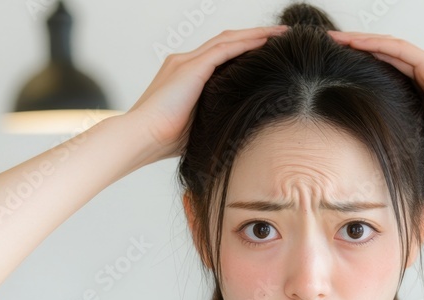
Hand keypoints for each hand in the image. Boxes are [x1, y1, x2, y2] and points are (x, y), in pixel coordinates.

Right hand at [123, 25, 288, 165]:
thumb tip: (237, 127)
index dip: (245, 50)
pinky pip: (224, 49)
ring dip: (256, 35)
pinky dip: (246, 43)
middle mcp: (184, 62)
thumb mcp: (195, 125)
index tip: (268, 52)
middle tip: (282, 35)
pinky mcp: (190, 68)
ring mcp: (186, 62)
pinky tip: (265, 41)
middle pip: (226, 41)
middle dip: (255, 36)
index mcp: (184, 76)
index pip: (220, 56)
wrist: (141, 138)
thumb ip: (212, 116)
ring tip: (281, 33)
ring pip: (228, 40)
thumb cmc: (163, 142)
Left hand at [326, 30, 423, 167]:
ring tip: (334, 39)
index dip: (359, 62)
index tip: (333, 63)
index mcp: (420, 86)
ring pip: (388, 46)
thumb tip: (369, 141)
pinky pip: (399, 49)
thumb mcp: (414, 135)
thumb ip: (397, 129)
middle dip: (354, 46)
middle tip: (327, 43)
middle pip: (383, 51)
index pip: (384, 67)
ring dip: (360, 40)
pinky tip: (355, 42)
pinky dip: (376, 44)